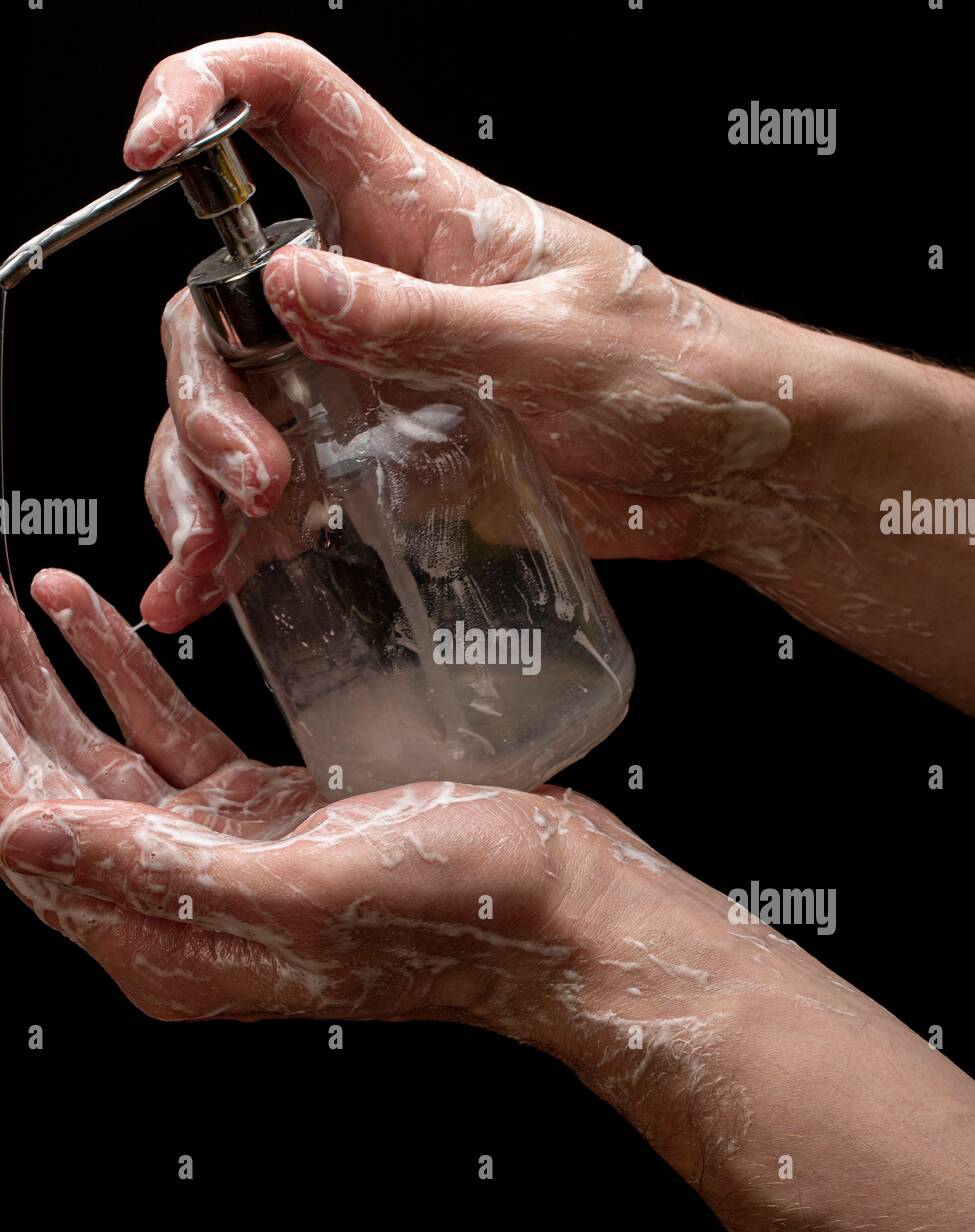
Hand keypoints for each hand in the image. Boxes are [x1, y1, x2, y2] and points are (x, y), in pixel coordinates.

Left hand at [0, 569, 642, 1025]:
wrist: (563, 902)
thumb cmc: (460, 908)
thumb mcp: (301, 890)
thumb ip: (159, 873)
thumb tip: (22, 840)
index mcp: (174, 945)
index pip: (38, 845)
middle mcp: (188, 904)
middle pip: (61, 793)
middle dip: (10, 701)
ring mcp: (229, 852)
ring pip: (110, 757)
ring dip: (58, 678)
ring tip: (12, 598)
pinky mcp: (271, 810)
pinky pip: (176, 737)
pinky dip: (134, 675)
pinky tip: (101, 620)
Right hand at [128, 33, 794, 631]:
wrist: (722, 469)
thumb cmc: (677, 370)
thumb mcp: (558, 344)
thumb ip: (426, 323)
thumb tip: (294, 287)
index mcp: (419, 209)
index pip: (288, 98)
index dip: (204, 92)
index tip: (148, 151)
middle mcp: (375, 284)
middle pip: (223, 296)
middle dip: (206, 390)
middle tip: (252, 478)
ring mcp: (370, 375)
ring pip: (235, 399)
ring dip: (196, 476)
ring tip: (213, 558)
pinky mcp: (382, 456)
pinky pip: (282, 481)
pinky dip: (237, 536)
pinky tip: (214, 585)